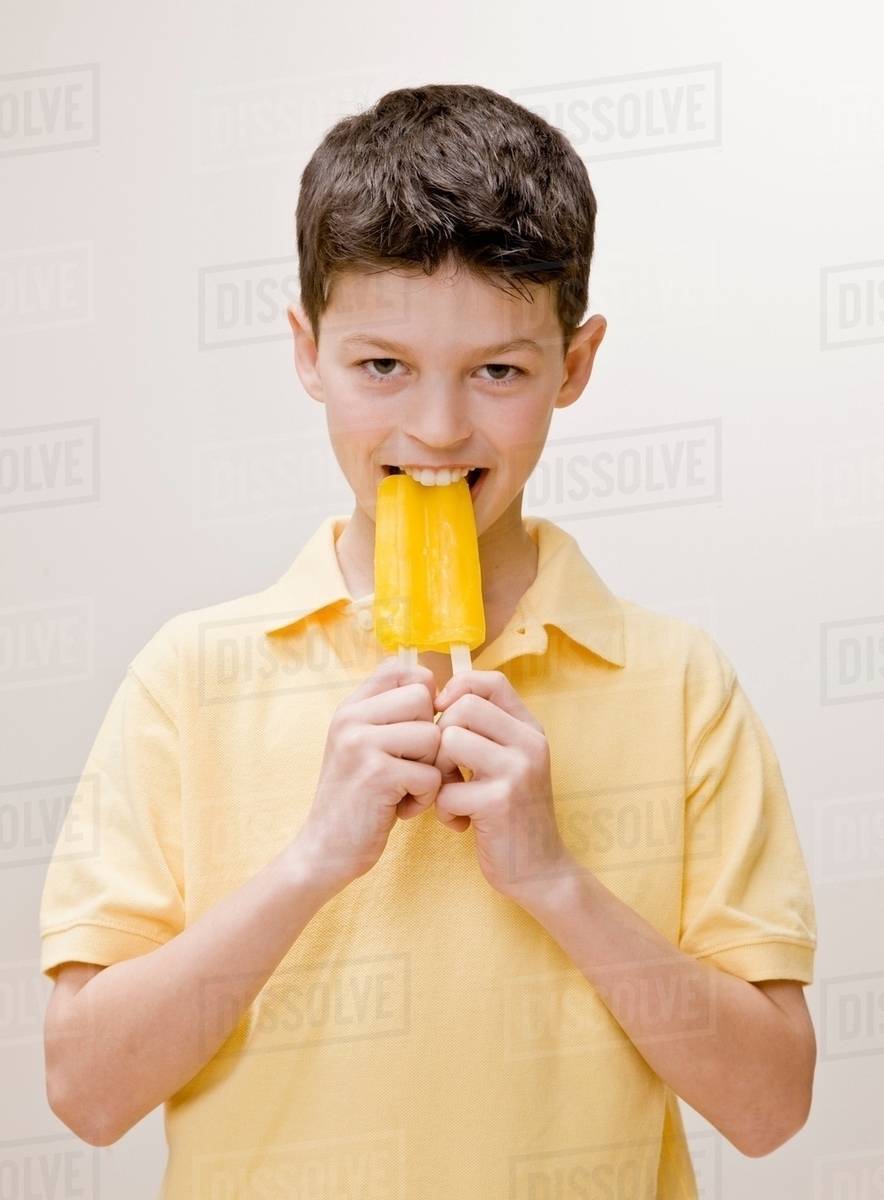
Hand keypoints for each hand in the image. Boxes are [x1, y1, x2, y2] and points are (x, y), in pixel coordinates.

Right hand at [294, 659, 441, 895]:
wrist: (324, 851)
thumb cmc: (356, 799)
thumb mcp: (362, 746)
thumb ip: (388, 716)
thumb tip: (439, 688)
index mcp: (349, 707)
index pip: (400, 668)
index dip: (423, 693)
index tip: (415, 727)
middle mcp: (351, 718)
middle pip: (423, 699)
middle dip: (430, 736)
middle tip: (410, 765)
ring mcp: (361, 743)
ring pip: (433, 735)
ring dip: (430, 769)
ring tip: (405, 788)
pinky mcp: (377, 774)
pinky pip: (431, 774)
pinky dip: (424, 798)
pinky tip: (400, 809)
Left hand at [432, 670, 573, 904]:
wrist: (540, 870)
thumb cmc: (513, 814)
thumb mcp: (510, 764)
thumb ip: (487, 732)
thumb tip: (440, 698)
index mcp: (530, 729)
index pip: (491, 681)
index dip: (458, 689)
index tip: (443, 716)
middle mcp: (529, 743)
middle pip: (462, 707)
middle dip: (440, 737)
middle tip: (446, 769)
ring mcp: (518, 770)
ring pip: (450, 740)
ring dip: (438, 772)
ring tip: (451, 794)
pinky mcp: (501, 802)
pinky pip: (447, 790)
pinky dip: (445, 811)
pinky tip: (461, 824)